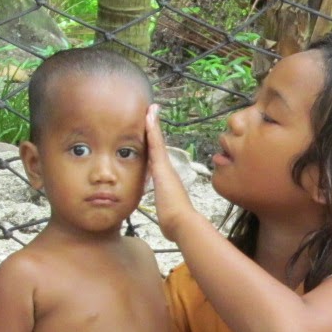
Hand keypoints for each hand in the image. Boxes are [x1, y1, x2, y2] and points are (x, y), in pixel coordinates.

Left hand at [146, 104, 198, 239]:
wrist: (182, 223)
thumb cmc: (175, 221)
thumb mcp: (168, 212)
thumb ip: (167, 211)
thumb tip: (168, 220)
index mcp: (166, 179)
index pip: (157, 157)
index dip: (154, 143)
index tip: (151, 130)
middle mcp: (167, 170)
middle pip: (158, 145)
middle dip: (155, 128)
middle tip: (152, 110)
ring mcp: (166, 167)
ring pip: (157, 141)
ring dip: (153, 123)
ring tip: (150, 108)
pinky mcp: (162, 166)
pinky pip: (156, 143)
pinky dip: (152, 129)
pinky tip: (149, 116)